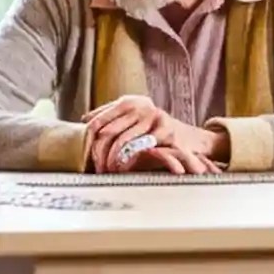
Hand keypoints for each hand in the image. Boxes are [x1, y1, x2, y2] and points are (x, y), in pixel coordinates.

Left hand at [83, 95, 223, 172]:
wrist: (188, 137)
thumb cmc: (154, 129)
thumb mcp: (133, 116)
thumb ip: (110, 114)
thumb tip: (84, 118)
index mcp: (127, 102)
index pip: (99, 121)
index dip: (89, 141)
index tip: (87, 157)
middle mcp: (139, 107)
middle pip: (109, 132)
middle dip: (100, 154)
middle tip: (97, 169)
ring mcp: (153, 117)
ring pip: (123, 141)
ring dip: (114, 160)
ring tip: (109, 171)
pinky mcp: (166, 131)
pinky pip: (143, 148)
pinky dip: (132, 161)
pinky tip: (127, 170)